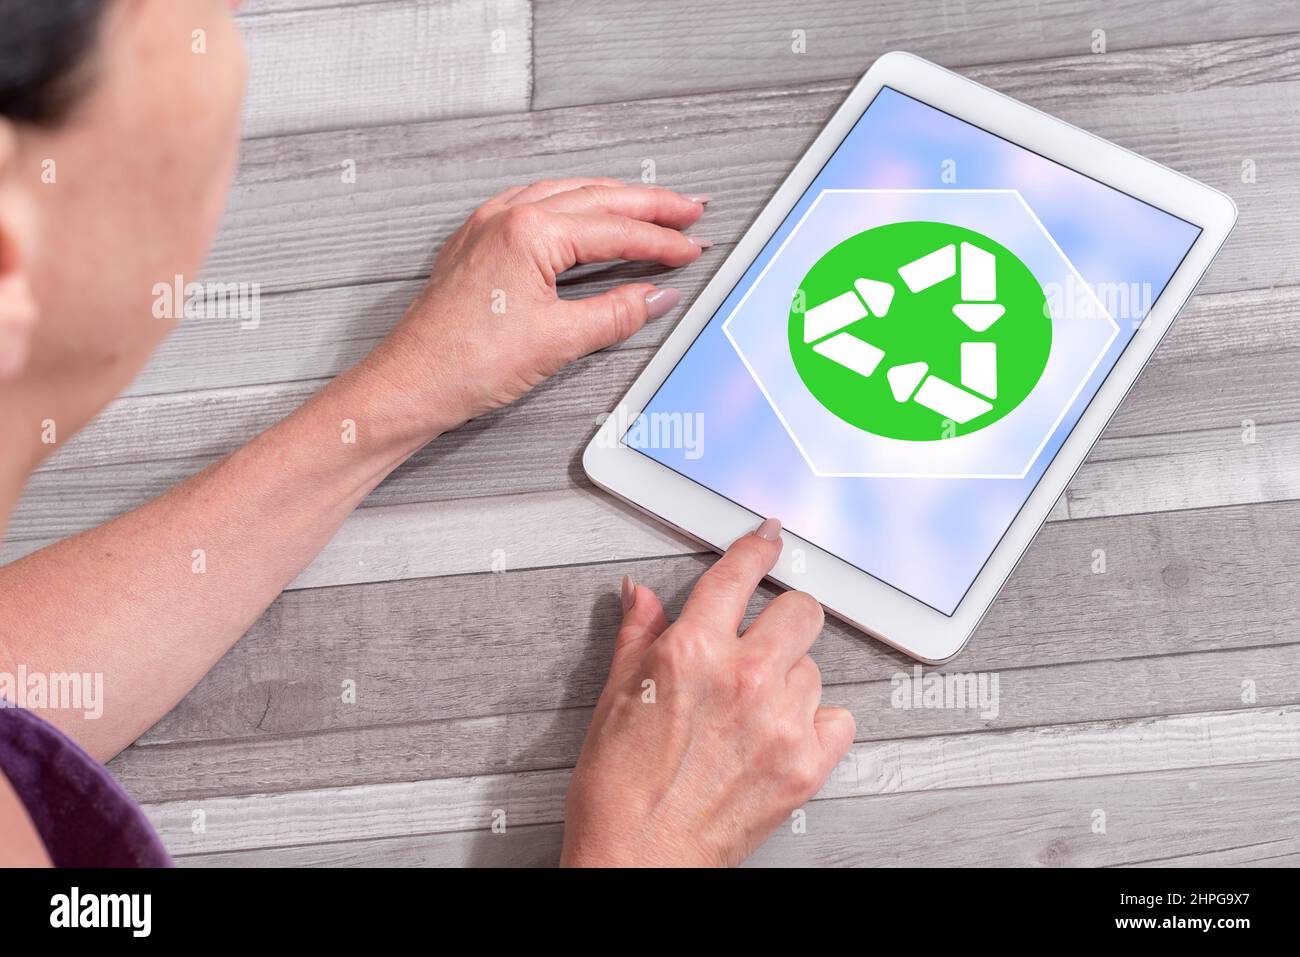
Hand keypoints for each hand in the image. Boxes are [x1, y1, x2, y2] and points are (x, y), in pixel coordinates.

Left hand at [360, 177, 707, 440]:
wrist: (410, 385)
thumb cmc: (465, 364)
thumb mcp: (558, 341)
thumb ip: (616, 313)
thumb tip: (655, 297)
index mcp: (529, 231)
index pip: (614, 229)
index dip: (661, 239)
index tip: (693, 247)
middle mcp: (506, 215)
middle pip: (595, 198)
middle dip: (647, 203)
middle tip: (689, 210)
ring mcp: (487, 225)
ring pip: (565, 195)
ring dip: (611, 199)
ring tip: (649, 207)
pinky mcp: (476, 243)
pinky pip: (534, 205)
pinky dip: (572, 206)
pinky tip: (585, 216)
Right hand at [560, 519, 855, 866]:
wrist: (635, 860)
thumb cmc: (617, 789)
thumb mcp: (614, 696)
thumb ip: (639, 634)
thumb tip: (641, 595)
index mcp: (692, 653)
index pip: (739, 575)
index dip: (757, 548)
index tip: (769, 538)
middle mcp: (743, 679)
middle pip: (801, 611)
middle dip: (782, 617)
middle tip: (763, 639)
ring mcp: (779, 723)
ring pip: (814, 668)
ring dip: (790, 678)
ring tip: (752, 708)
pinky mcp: (804, 766)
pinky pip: (839, 720)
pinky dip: (818, 724)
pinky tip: (782, 734)